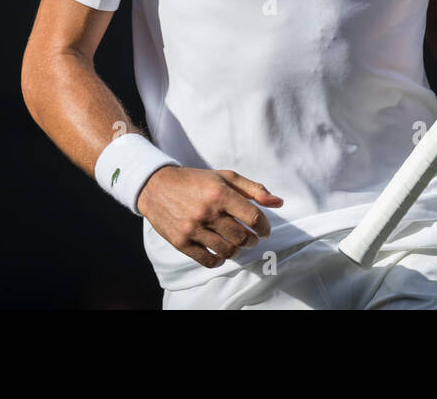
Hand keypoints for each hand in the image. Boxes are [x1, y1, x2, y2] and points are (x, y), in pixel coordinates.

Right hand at [137, 166, 283, 268]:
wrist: (156, 186)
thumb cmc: (196, 180)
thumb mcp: (225, 177)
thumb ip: (254, 189)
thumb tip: (279, 202)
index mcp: (220, 193)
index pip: (253, 217)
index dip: (264, 227)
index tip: (265, 231)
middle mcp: (207, 212)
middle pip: (241, 236)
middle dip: (252, 240)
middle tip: (252, 239)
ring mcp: (193, 228)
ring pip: (226, 250)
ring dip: (237, 251)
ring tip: (238, 246)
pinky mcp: (180, 241)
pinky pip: (207, 259)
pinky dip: (219, 260)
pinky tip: (222, 254)